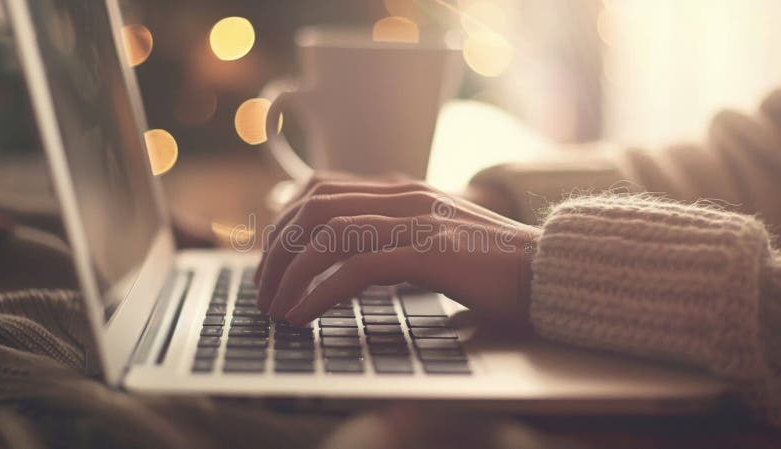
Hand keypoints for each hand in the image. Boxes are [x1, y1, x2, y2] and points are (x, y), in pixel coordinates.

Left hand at [254, 178, 540, 327]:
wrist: (552, 271)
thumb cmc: (494, 266)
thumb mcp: (434, 242)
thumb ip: (393, 240)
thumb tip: (345, 265)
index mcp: (402, 191)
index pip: (320, 189)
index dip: (283, 224)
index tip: (271, 264)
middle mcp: (405, 197)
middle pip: (313, 208)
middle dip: (276, 252)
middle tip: (264, 293)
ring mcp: (419, 220)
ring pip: (328, 232)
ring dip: (290, 274)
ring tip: (276, 310)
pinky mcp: (432, 251)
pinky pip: (358, 266)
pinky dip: (320, 292)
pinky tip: (305, 315)